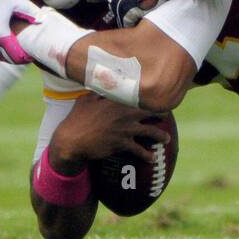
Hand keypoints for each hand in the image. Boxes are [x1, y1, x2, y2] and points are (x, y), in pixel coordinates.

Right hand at [0, 0, 37, 63]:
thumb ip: (29, 10)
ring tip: (9, 43)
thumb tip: (43, 19)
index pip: (17, 56)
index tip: (32, 51)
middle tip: (24, 47)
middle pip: (5, 58)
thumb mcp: (11, 0)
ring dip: (1, 52)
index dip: (26, 55)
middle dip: (15, 53)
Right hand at [50, 94, 168, 166]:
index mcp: (117, 101)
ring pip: (149, 131)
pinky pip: (139, 150)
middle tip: (166, 116)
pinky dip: (147, 155)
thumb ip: (99, 90)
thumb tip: (104, 79)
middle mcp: (124, 114)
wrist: (72, 140)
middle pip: (149, 111)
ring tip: (166, 139)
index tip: (158, 95)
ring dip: (160, 136)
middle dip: (161, 113)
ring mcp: (124, 129)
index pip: (138, 96)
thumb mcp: (86, 98)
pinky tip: (152, 159)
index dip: (150, 96)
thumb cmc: (77, 118)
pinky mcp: (122, 144)